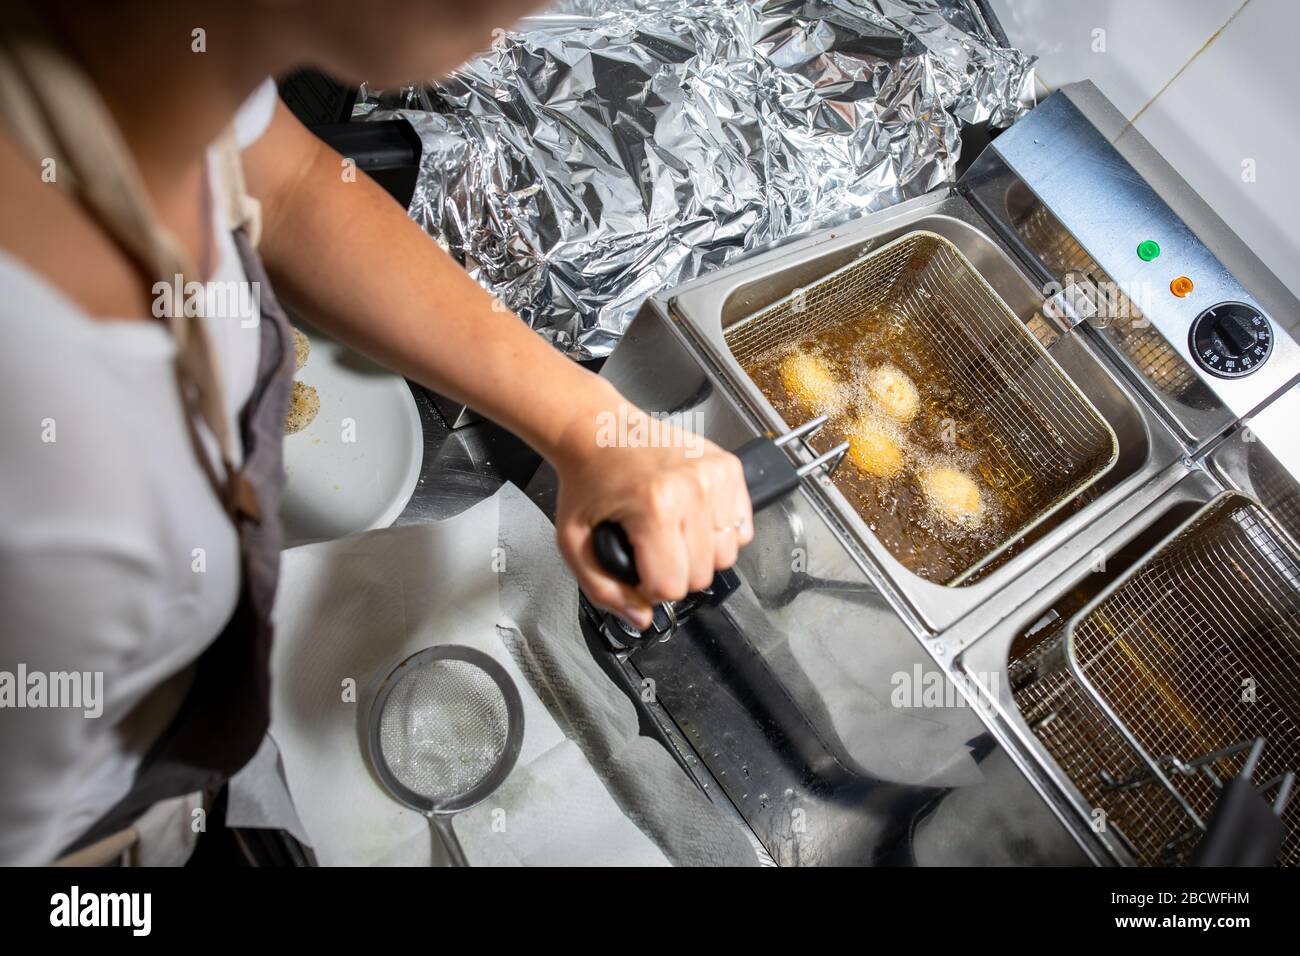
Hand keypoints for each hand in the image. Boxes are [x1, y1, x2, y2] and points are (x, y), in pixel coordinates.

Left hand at [551, 397, 753, 629]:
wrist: (600, 430)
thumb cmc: (588, 480)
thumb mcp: (575, 543)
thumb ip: (604, 591)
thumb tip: (642, 618)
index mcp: (655, 506)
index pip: (673, 586)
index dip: (650, 587)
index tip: (637, 567)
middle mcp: (693, 488)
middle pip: (703, 575)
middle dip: (675, 572)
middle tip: (652, 547)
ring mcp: (716, 476)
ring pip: (727, 555)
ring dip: (700, 554)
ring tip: (672, 532)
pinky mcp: (730, 468)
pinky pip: (742, 528)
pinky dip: (720, 532)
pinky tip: (692, 518)